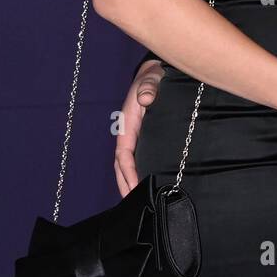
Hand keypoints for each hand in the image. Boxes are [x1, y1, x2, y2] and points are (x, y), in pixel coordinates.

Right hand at [114, 57, 163, 195]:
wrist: (155, 73)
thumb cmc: (153, 77)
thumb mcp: (152, 78)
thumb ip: (149, 87)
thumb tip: (145, 98)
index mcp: (128, 122)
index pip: (124, 152)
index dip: (128, 170)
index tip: (134, 186)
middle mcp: (128, 131)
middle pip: (121, 164)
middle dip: (125, 183)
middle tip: (134, 202)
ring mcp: (134, 135)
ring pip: (127, 163)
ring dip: (128, 181)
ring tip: (136, 199)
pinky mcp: (141, 136)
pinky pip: (135, 158)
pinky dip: (135, 172)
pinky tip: (142, 183)